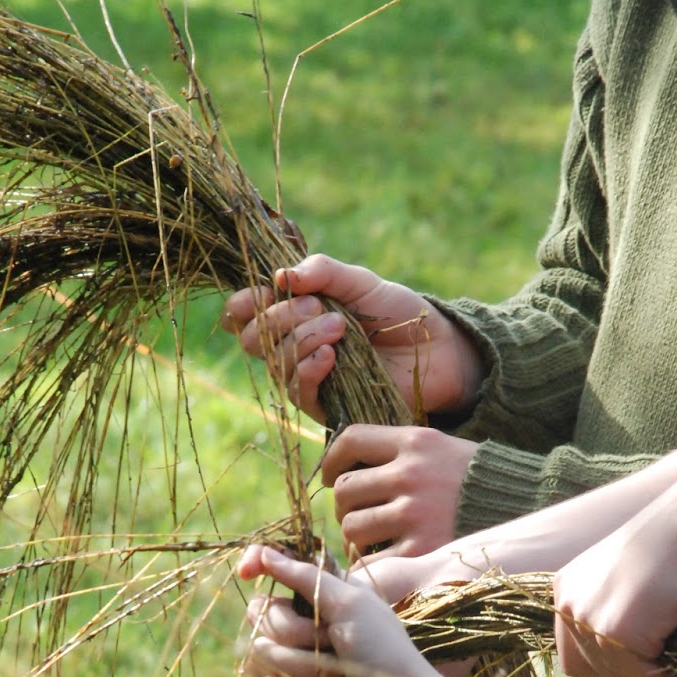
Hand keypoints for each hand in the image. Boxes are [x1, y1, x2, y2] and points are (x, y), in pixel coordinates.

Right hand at [220, 254, 483, 424]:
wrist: (434, 348)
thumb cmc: (396, 312)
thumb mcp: (360, 282)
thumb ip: (324, 272)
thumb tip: (281, 275)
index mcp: (292, 313)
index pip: (245, 314)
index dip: (242, 305)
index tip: (263, 293)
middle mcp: (292, 346)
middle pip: (253, 340)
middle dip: (279, 319)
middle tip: (317, 307)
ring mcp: (307, 376)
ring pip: (276, 363)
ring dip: (302, 340)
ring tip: (339, 326)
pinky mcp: (325, 404)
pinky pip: (299, 391)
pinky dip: (309, 368)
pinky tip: (330, 353)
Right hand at [238, 544, 558, 676]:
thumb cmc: (385, 652)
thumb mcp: (351, 603)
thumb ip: (306, 577)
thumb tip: (265, 553)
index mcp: (323, 595)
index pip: (277, 570)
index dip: (258, 564)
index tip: (247, 569)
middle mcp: (306, 624)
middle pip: (261, 613)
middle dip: (294, 631)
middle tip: (330, 641)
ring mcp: (297, 662)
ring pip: (262, 652)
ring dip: (302, 665)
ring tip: (336, 676)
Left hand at [322, 426, 477, 557]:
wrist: (527, 509)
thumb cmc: (479, 482)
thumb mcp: (442, 449)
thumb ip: (401, 453)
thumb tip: (346, 465)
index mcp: (416, 442)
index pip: (351, 440)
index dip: (331, 460)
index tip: (331, 477)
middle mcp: (412, 474)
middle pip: (344, 489)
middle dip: (344, 505)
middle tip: (358, 514)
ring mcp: (416, 513)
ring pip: (351, 526)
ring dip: (355, 536)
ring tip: (374, 538)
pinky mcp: (423, 550)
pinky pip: (370, 562)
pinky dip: (369, 565)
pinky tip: (383, 561)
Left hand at [552, 465, 676, 676]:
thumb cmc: (674, 551)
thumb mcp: (627, 582)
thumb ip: (611, 614)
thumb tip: (614, 670)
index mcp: (567, 589)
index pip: (572, 655)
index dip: (608, 660)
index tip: (641, 646)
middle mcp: (567, 602)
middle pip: (589, 670)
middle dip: (628, 666)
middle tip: (662, 640)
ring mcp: (587, 616)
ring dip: (651, 668)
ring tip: (674, 633)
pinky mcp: (613, 630)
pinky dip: (668, 669)